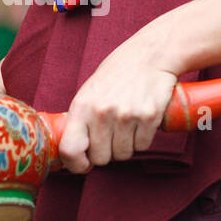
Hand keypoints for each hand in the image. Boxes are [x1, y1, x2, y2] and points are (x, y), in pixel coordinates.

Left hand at [57, 33, 177, 173]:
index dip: (75, 164)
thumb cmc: (117, 74)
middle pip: (101, 158)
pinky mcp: (149, 117)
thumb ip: (81, 119)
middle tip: (112, 135)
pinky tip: (141, 120)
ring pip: (123, 154)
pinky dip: (142, 139)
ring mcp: (126, 115)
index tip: (84, 165)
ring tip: (127, 124)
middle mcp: (102, 112)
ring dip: (126, 145)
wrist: (150, 55)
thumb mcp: (89, 91)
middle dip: (106, 152)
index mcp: (82, 106)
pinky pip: (142, 146)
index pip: (70, 149)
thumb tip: (74, 153)